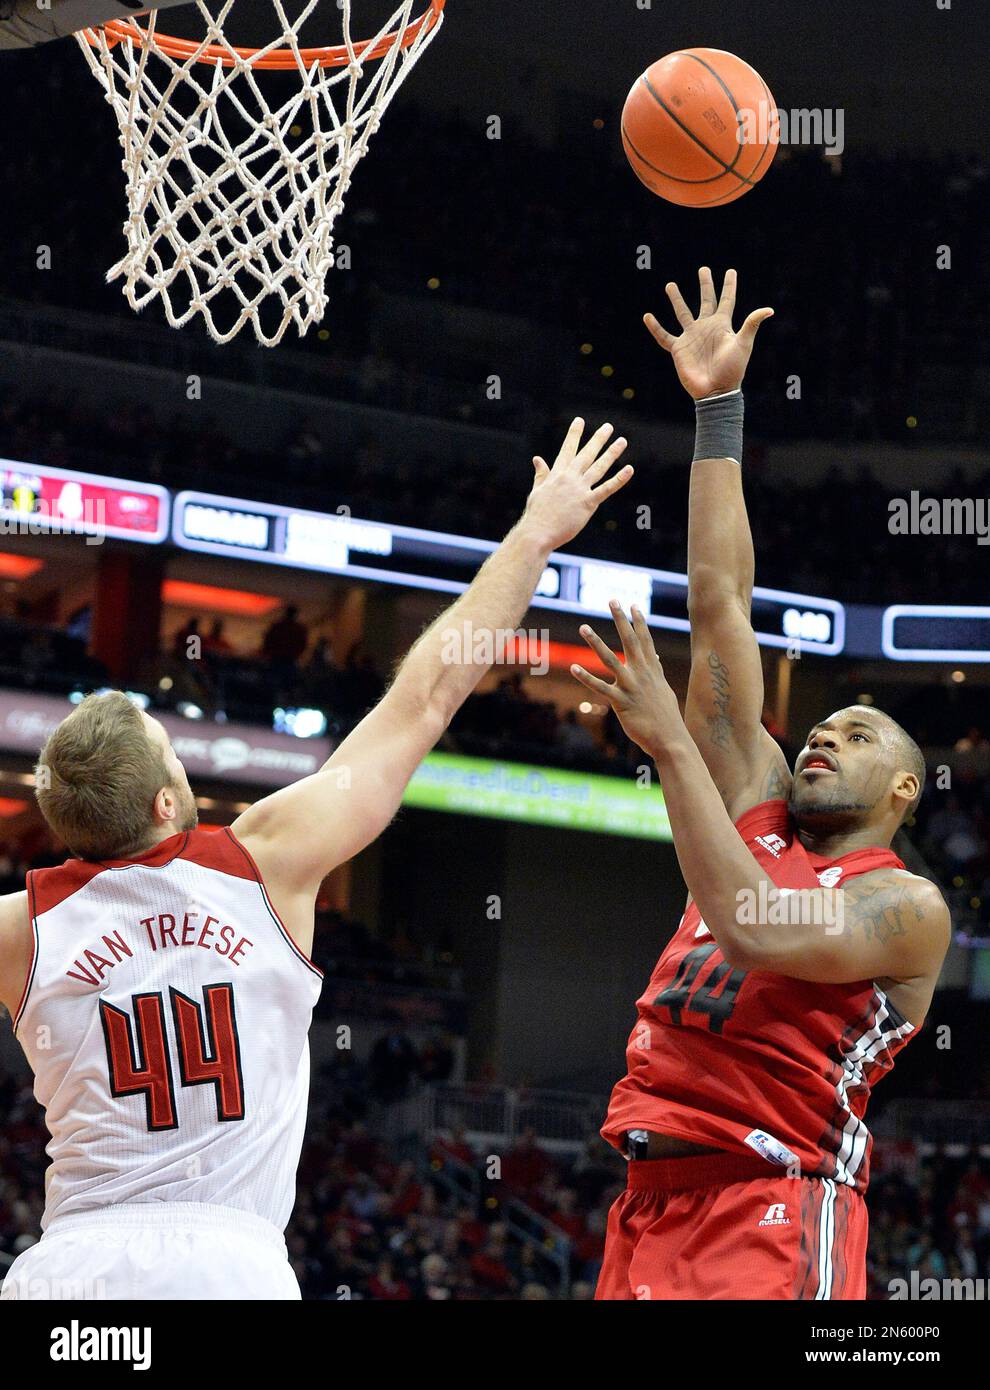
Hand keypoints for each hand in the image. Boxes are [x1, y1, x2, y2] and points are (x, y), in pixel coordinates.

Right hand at [522, 418, 631, 550]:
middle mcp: (569, 478)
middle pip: (586, 454)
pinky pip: (606, 489)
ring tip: (622, 441)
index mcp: (556, 475)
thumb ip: (541, 474)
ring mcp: (579, 490)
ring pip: (599, 467)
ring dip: (611, 453)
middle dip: (598, 439)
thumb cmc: (536, 515)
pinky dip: (619, 479)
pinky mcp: (588, 503)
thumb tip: (537, 459)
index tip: (580, 421)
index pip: (567, 450)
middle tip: (608, 426)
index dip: (574, 434)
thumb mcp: (537, 491)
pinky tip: (629, 469)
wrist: (537, 532)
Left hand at [571, 601, 684, 757]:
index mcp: (652, 671)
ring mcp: (631, 687)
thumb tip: (653, 655)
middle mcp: (642, 674)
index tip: (633, 605)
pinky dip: (586, 677)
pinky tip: (574, 667)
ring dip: (596, 642)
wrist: (670, 739)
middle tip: (612, 600)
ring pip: (610, 659)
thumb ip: (655, 671)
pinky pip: (600, 687)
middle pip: (630, 641)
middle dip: (620, 620)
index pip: (645, 640)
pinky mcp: (621, 702)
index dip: (639, 622)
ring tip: (584, 627)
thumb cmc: (666, 717)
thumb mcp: (663, 689)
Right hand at [644, 267, 772, 400]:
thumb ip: (751, 324)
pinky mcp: (679, 349)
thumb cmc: (732, 369)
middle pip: (705, 301)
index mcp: (722, 325)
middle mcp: (706, 327)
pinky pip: (664, 337)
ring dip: (677, 299)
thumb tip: (769, 309)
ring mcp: (691, 337)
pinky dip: (655, 327)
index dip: (729, 285)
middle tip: (703, 269)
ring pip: (682, 313)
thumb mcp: (743, 344)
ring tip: (670, 285)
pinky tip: (647, 316)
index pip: (726, 300)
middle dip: (705, 285)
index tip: (730, 271)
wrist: (715, 390)